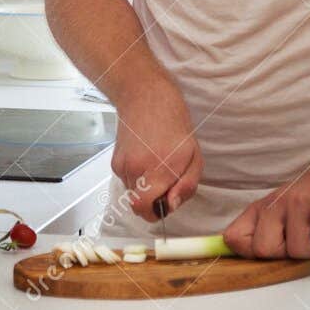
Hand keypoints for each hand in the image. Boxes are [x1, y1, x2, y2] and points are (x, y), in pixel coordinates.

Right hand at [110, 75, 201, 222]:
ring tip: (155, 164)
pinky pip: (126, 180)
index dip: (157, 212)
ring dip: (144, 187)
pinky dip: (135, 176)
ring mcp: (122, 166)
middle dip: (152, 201)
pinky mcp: (114, 162)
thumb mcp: (194, 156)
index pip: (145, 209)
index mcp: (159, 170)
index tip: (167, 200)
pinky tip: (144, 157)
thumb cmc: (175, 125)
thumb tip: (171, 206)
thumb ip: (186, 186)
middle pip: (138, 205)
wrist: (146, 98)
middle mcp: (136, 170)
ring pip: (131, 193)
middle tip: (165, 181)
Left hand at [223, 164, 309, 259]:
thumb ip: (259, 230)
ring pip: (297, 252)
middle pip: (264, 250)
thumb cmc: (308, 198)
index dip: (250, 252)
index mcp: (261, 207)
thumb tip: (234, 250)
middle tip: (299, 238)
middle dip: (285, 253)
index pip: (234, 238)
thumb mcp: (277, 210)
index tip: (269, 248)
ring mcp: (300, 205)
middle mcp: (276, 203)